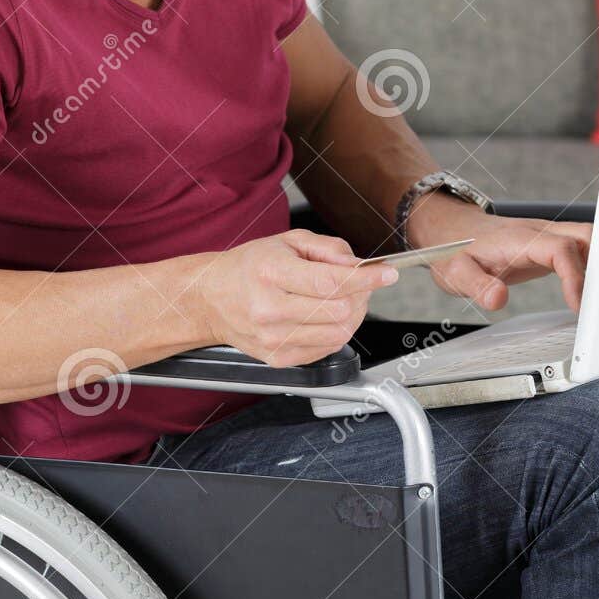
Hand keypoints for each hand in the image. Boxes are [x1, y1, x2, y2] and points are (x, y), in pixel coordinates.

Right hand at [196, 229, 398, 366]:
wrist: (212, 299)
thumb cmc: (250, 267)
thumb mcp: (287, 240)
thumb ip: (328, 248)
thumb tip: (358, 265)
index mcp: (270, 272)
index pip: (330, 282)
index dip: (366, 278)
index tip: (387, 274)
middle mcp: (269, 308)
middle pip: (339, 311)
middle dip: (360, 295)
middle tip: (358, 283)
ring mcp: (273, 338)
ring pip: (338, 333)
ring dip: (352, 315)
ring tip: (341, 300)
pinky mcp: (278, 358)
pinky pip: (327, 349)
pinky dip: (336, 332)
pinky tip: (325, 317)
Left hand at [417, 212, 592, 312]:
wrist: (449, 230)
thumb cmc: (453, 250)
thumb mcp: (455, 272)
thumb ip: (476, 285)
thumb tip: (498, 299)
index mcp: (520, 238)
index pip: (561, 249)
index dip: (575, 276)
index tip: (578, 304)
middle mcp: (539, 232)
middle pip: (586, 237)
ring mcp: (547, 237)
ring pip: (588, 240)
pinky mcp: (549, 245)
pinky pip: (580, 249)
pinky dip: (592, 267)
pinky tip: (591, 290)